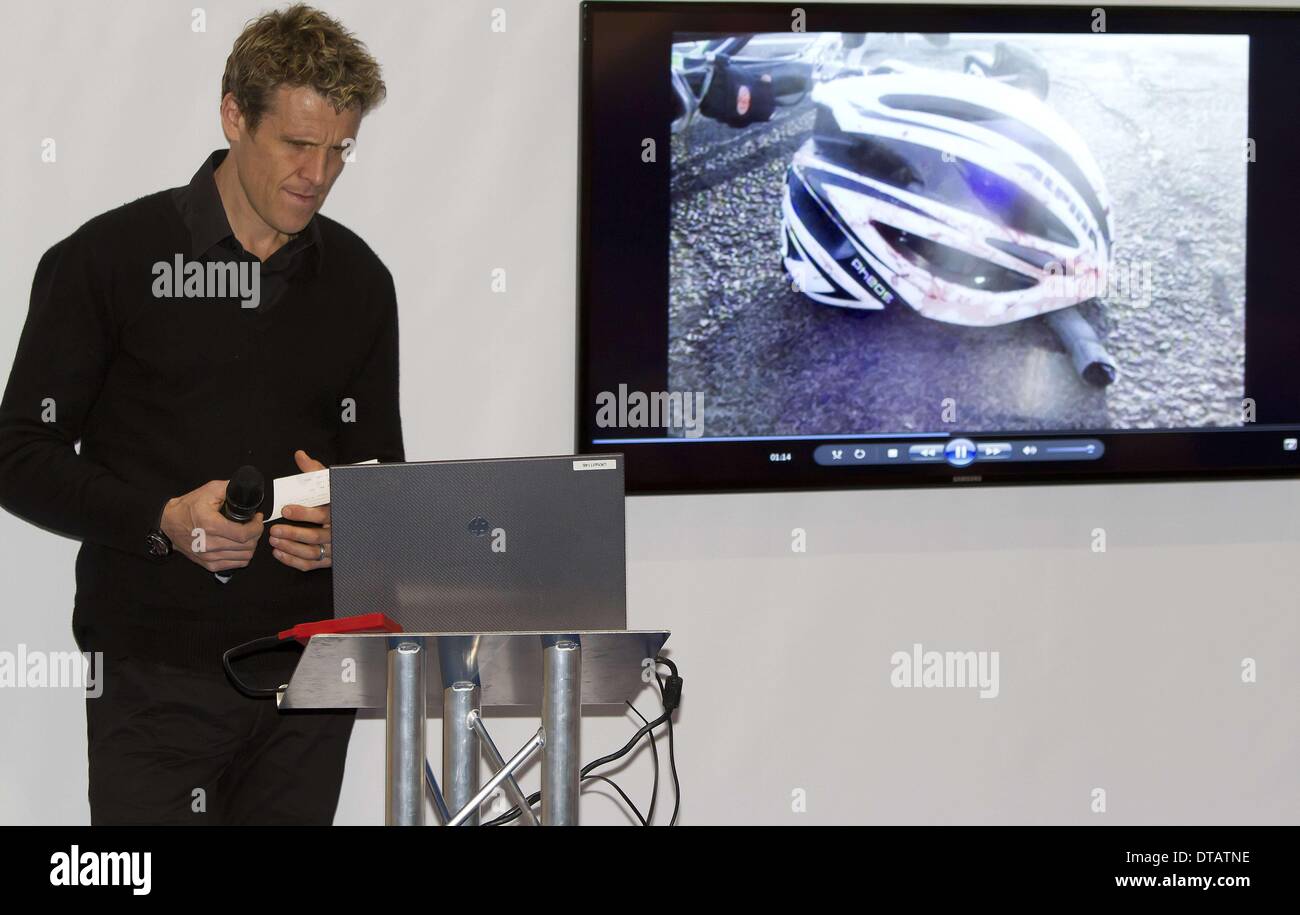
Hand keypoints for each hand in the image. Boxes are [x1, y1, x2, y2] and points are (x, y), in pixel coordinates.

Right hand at [161, 479, 263, 572]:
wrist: (168, 523)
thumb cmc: (188, 507)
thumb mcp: (209, 490)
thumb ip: (230, 488)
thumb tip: (247, 489)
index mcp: (210, 525)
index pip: (244, 534)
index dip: (257, 527)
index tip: (257, 518)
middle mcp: (209, 544)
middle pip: (247, 546)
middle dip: (256, 534)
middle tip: (253, 525)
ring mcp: (209, 557)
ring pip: (245, 557)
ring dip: (251, 545)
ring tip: (247, 534)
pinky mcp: (208, 564)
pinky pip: (236, 564)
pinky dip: (243, 555)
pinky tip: (240, 545)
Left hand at [270, 449, 331, 570]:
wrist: (356, 519)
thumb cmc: (335, 499)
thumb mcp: (328, 483)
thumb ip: (313, 470)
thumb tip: (300, 455)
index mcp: (337, 512)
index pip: (321, 514)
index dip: (303, 513)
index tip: (286, 510)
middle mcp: (337, 532)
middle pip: (315, 536)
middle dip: (293, 533)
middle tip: (274, 530)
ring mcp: (333, 547)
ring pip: (312, 552)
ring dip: (291, 548)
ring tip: (274, 541)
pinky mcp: (328, 560)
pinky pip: (310, 564)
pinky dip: (294, 561)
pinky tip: (279, 552)